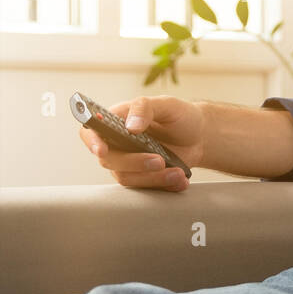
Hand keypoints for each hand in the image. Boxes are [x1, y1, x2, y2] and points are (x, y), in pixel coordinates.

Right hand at [79, 95, 204, 190]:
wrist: (199, 136)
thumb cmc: (179, 116)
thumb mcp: (166, 104)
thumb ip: (145, 108)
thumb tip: (130, 126)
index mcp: (115, 122)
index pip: (91, 132)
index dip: (93, 142)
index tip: (102, 150)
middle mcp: (117, 144)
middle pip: (110, 160)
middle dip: (135, 163)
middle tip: (159, 161)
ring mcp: (128, 163)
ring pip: (127, 178)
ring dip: (153, 178)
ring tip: (177, 172)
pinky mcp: (143, 177)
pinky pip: (146, 188)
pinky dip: (164, 186)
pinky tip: (180, 181)